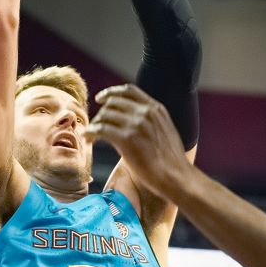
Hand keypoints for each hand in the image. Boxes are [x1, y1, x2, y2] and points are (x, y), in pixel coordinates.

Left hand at [88, 84, 191, 198]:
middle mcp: (145, 112)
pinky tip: (89, 138)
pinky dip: (91, 132)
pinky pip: (100, 129)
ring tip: (92, 134)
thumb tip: (134, 120)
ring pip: (105, 115)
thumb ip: (151, 120)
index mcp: (156, 108)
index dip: (111, 92)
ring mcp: (136, 125)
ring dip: (95, 124)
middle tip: (96, 124)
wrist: (176, 176)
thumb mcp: (165, 129)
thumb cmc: (171, 160)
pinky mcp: (126, 139)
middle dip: (102, 112)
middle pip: (113, 102)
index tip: (101, 99)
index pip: (129, 90)